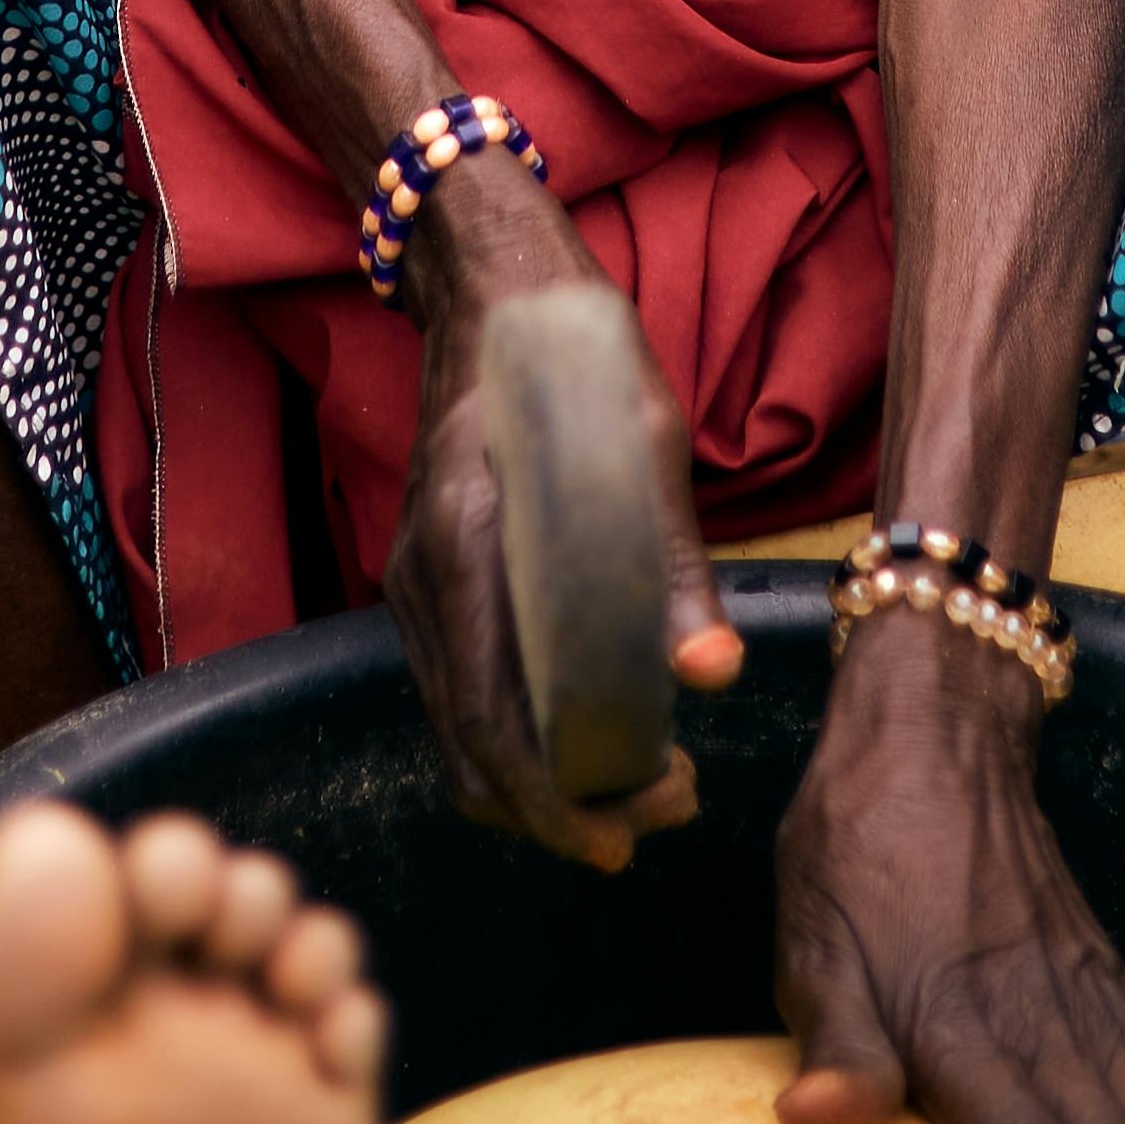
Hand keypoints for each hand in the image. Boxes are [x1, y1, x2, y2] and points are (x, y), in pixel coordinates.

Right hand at [382, 160, 741, 872]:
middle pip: (468, 752)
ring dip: (539, 782)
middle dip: (558, 812)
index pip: (491, 728)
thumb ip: (669, 560)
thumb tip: (712, 672)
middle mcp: (420, 579)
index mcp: (465, 549)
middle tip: (659, 814)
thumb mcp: (644, 442)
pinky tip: (589, 730)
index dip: (554, 807)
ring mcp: (412, 583)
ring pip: (459, 734)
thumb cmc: (577, 354)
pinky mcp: (426, 580)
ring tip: (640, 785)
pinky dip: (515, 739)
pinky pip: (459, 694)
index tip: (624, 838)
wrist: (494, 285)